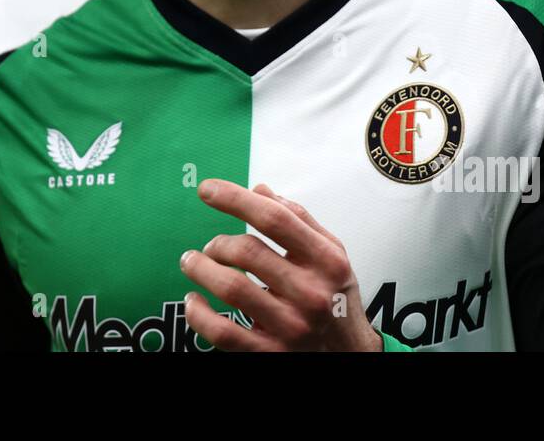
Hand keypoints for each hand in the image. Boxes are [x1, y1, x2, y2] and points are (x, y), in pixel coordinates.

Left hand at [179, 179, 382, 350]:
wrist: (351, 354)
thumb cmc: (337, 300)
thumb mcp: (332, 254)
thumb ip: (299, 220)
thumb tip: (260, 191)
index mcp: (325, 261)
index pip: (275, 219)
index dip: (236, 199)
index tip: (209, 189)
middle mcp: (310, 293)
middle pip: (248, 252)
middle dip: (217, 243)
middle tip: (209, 246)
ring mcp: (291, 325)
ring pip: (232, 288)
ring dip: (201, 269)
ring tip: (193, 263)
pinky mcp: (270, 352)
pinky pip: (224, 332)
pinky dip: (199, 314)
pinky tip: (194, 301)